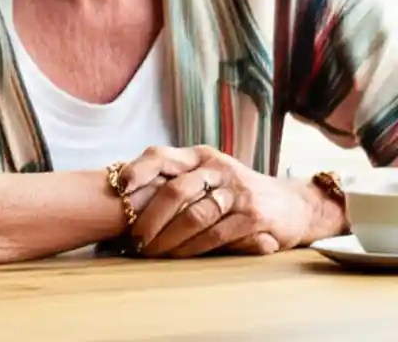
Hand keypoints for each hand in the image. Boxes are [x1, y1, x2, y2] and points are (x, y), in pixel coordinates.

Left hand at [119, 145, 331, 257]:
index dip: (138, 171)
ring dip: (168, 238)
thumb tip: (125, 196)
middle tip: (133, 239)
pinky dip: (193, 247)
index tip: (119, 190)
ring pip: (194, 215)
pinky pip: (216, 234)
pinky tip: (178, 257)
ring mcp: (238, 191)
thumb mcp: (209, 176)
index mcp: (201, 155)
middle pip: (175, 190)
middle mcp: (219, 168)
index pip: (162, 155)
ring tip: (150, 252)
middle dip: (149, 218)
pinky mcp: (254, 216)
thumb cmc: (236, 192)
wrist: (294, 205)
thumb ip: (177, 179)